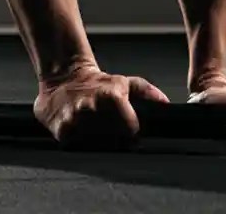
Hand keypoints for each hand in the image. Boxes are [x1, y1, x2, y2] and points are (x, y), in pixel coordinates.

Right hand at [34, 66, 170, 149]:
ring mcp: (74, 120)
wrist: (62, 78)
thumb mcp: (123, 83)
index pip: (131, 128)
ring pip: (95, 146)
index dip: (133, 134)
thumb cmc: (96, 84)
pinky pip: (76, 148)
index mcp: (110, 97)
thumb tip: (165, 103)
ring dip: (98, 144)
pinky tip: (82, 136)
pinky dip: (81, 145)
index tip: (130, 134)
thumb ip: (146, 92)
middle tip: (112, 135)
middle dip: (115, 140)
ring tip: (96, 134)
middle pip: (113, 140)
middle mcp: (91, 107)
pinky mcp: (60, 130)